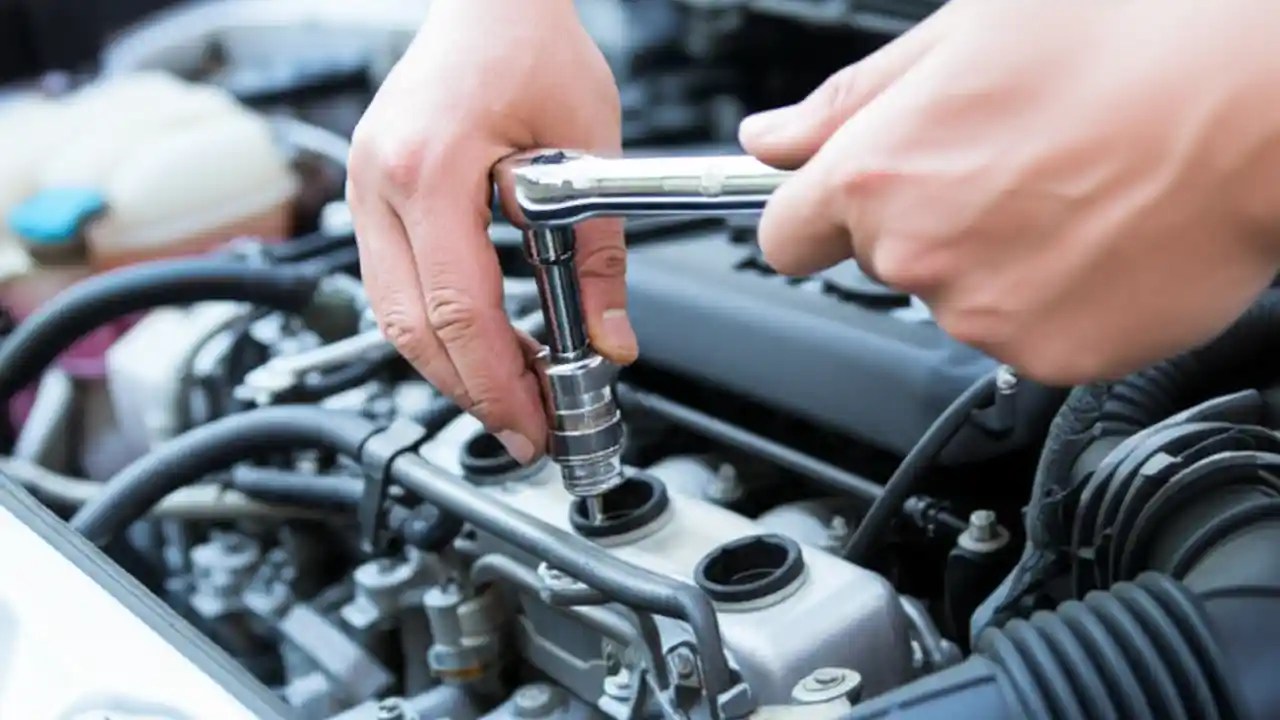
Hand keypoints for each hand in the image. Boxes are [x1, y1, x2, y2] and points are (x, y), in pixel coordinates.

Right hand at [347, 0, 635, 460]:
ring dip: (452, 365)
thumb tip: (610, 339)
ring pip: (393, 314)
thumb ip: (599, 255)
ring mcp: (365, 188)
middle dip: (469, 390)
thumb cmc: (530, 42)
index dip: (495, 381)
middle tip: (523, 428)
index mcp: (429, 166)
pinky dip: (438, 326)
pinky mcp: (374, 193)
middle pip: (408, 327)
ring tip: (512, 394)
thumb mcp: (588, 145)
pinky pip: (395, 283)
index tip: (529, 424)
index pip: (455, 309)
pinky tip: (484, 344)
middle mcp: (379, 180)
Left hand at [740, 0, 1279, 384]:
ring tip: (1069, 192)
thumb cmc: (1128, 40)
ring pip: (957, 301)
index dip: (813, 216)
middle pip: (880, 263)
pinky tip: (1099, 239)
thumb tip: (770, 139)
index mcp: (877, 173)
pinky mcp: (1051, 356)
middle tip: (1005, 165)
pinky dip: (1053, 301)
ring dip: (994, 262)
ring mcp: (984, 315)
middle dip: (923, 223)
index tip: (836, 209)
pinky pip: (1025, 336)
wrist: (1261, 99)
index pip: (784, 236)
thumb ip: (849, 102)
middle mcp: (917, 253)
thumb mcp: (964, 33)